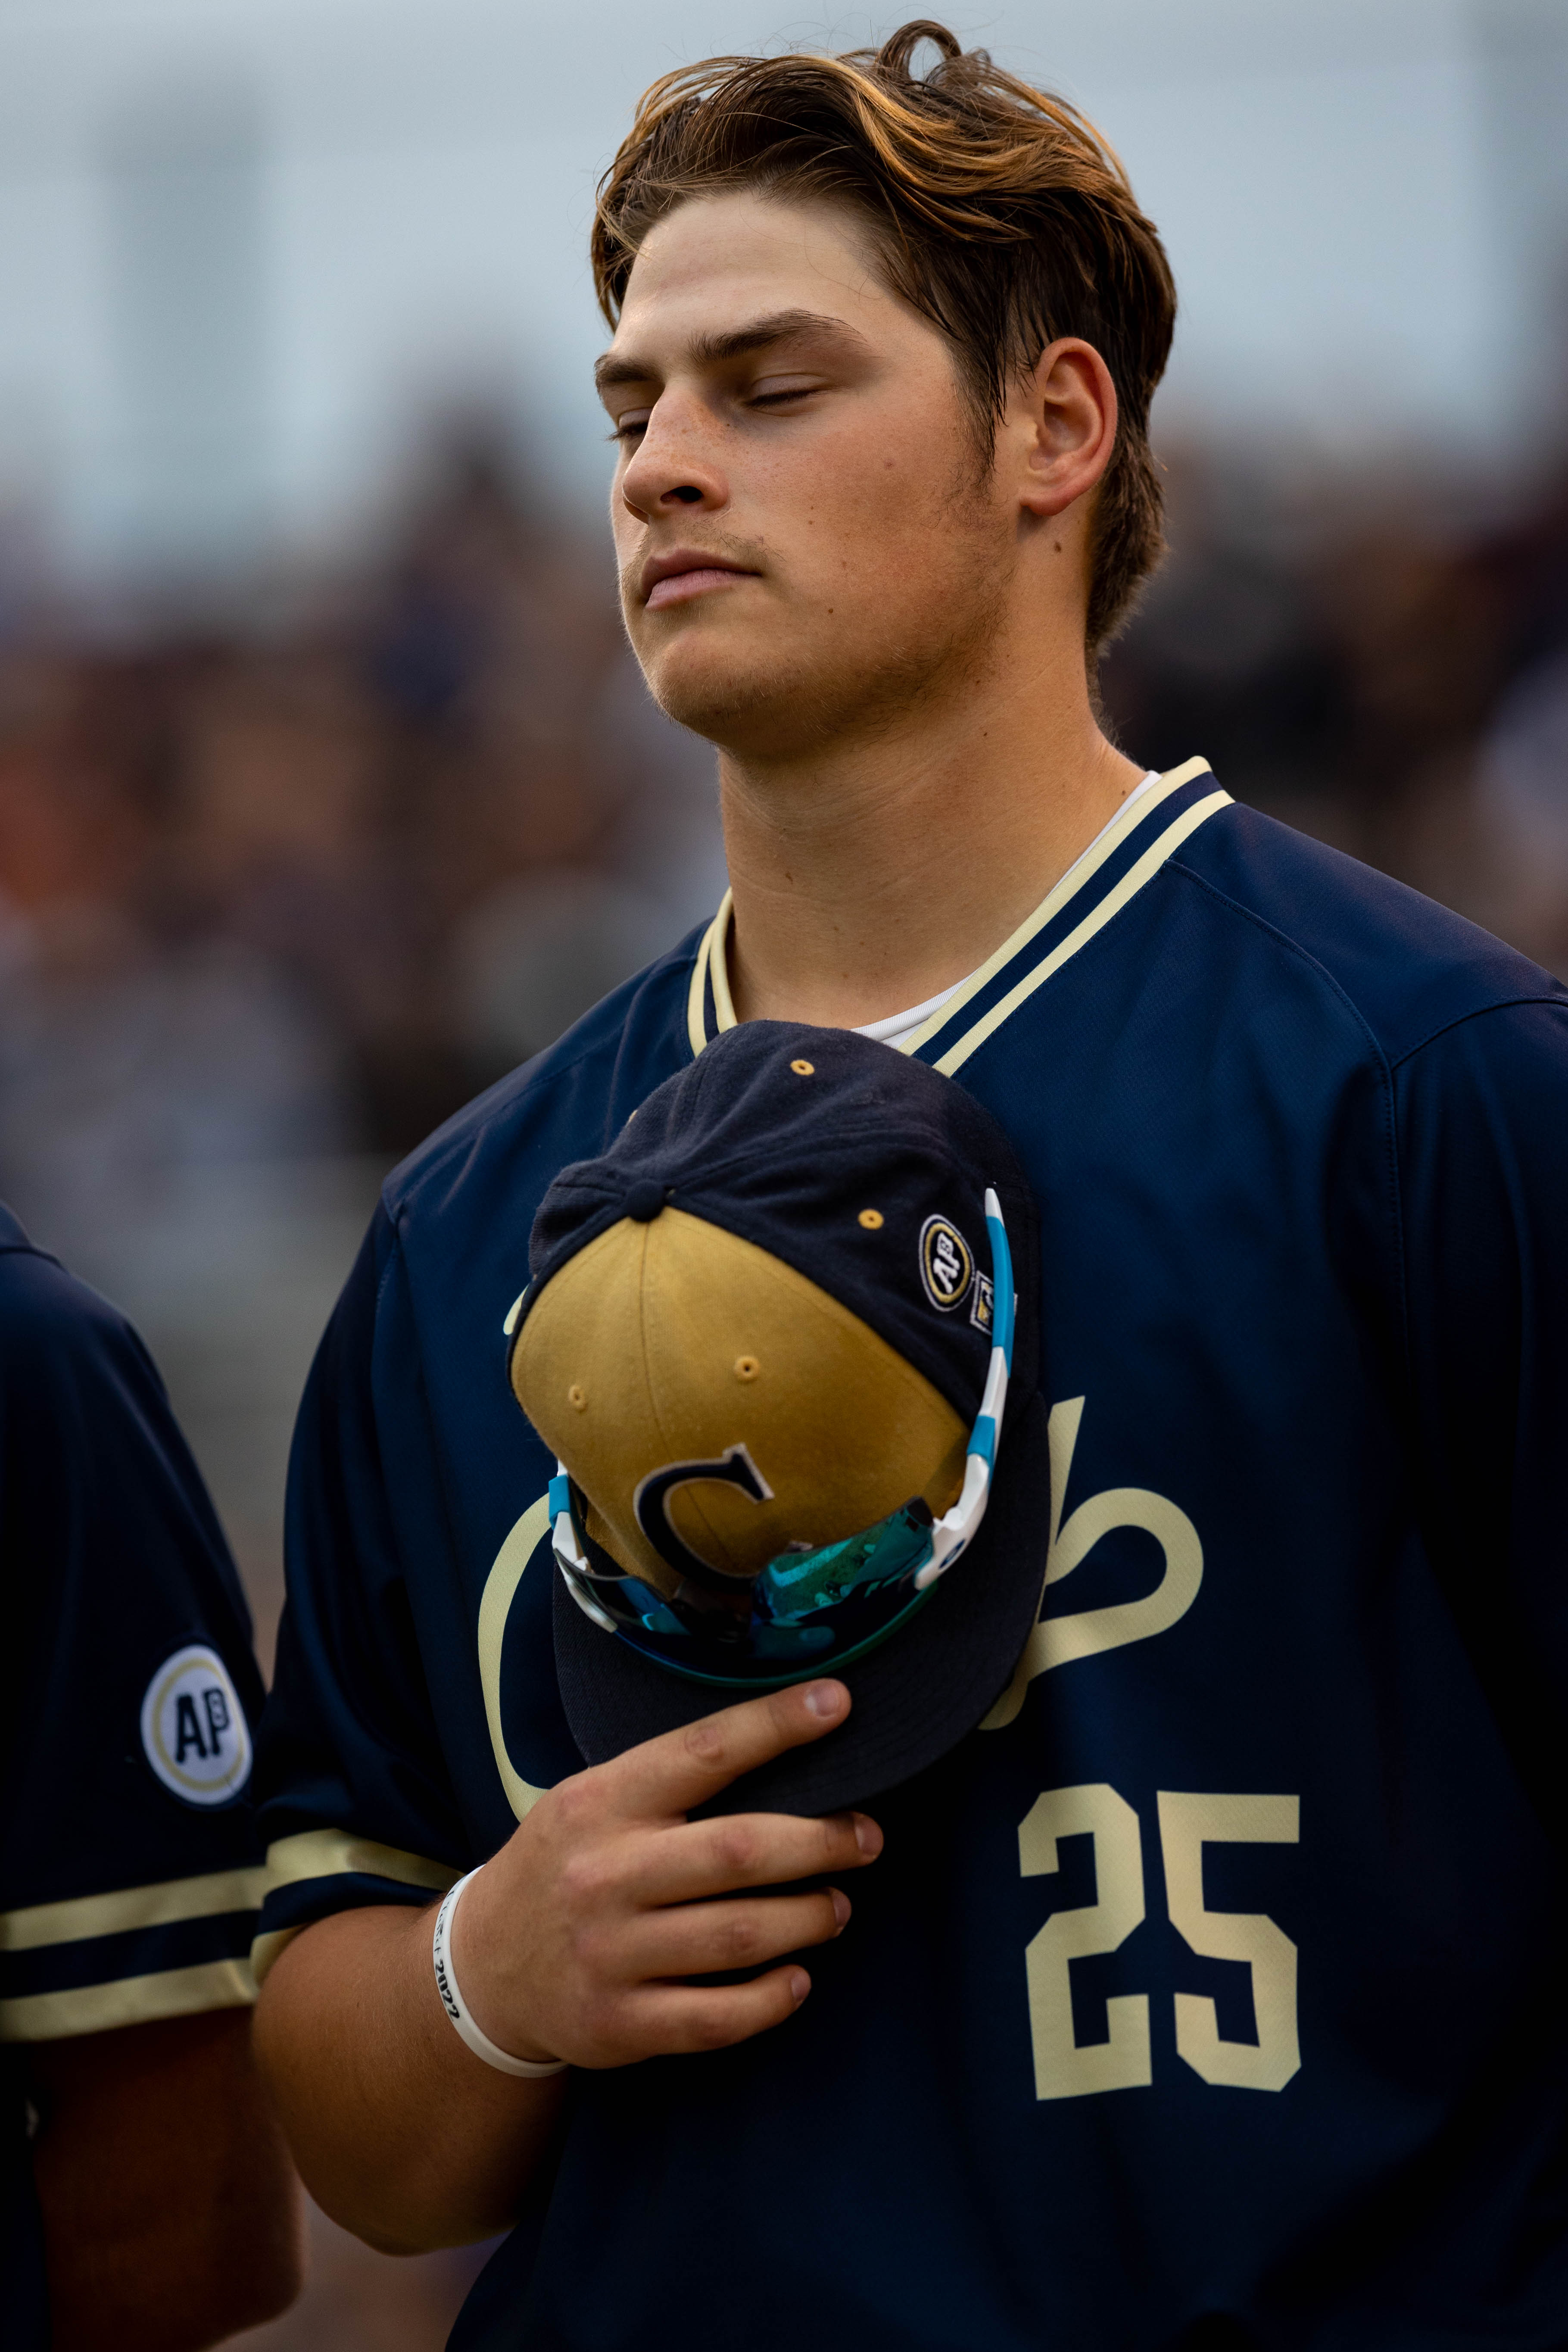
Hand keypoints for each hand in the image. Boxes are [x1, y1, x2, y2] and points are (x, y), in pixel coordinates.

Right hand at [451, 1679, 880, 2068]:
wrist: (483, 1966)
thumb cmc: (566, 1864)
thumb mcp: (594, 1801)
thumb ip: (671, 1782)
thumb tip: (787, 1748)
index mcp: (601, 1803)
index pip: (702, 1752)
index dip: (776, 1725)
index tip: (838, 1703)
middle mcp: (604, 1875)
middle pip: (738, 1851)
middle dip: (821, 1842)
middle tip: (868, 1837)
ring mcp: (609, 1955)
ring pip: (739, 1936)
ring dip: (808, 1919)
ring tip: (836, 1905)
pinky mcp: (618, 2024)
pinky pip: (717, 2018)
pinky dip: (771, 1999)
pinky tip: (797, 1978)